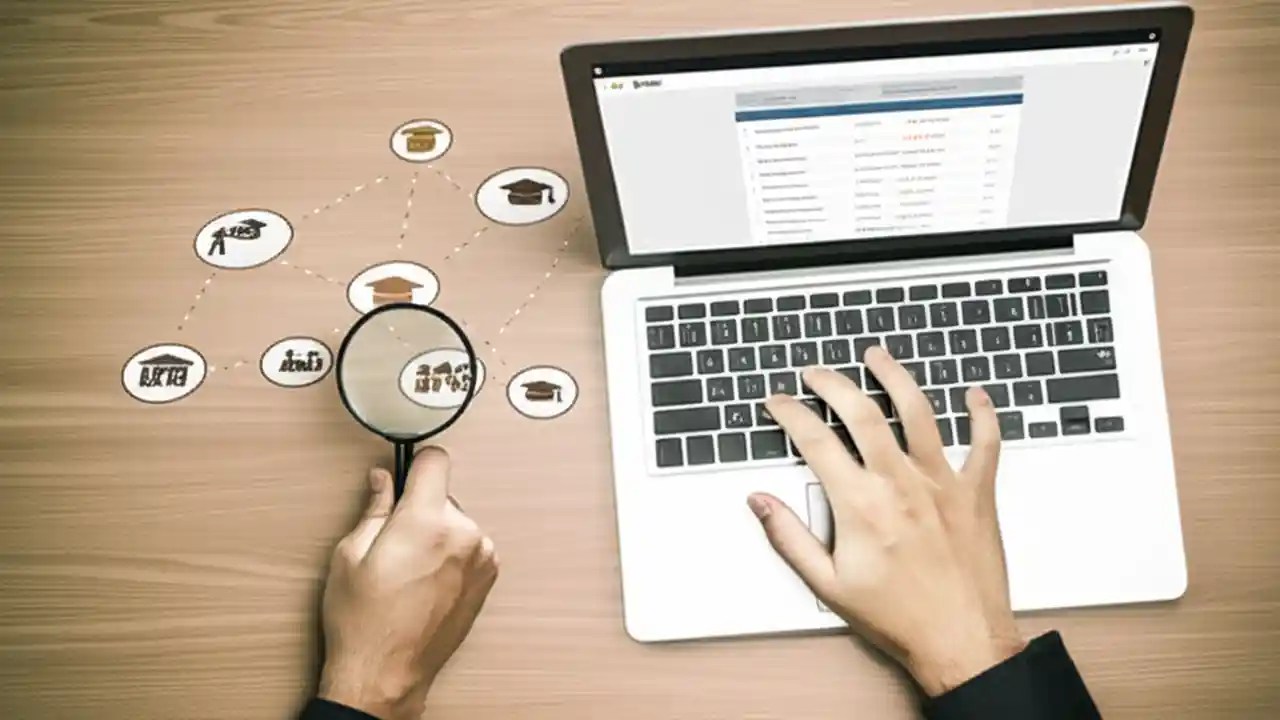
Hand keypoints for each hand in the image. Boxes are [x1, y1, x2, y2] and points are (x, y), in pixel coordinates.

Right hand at [318, 448, 497, 718]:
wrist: (386, 674)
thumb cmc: (363, 622)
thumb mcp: (350, 555)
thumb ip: (375, 508)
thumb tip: (382, 479)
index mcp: (427, 522)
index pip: (435, 461)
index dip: (416, 462)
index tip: (406, 470)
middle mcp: (463, 535)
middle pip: (443, 496)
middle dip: (419, 509)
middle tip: (392, 543)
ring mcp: (481, 558)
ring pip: (456, 523)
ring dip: (437, 534)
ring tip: (408, 571)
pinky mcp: (488, 579)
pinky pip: (469, 547)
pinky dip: (451, 555)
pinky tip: (425, 582)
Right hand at [747, 347, 1023, 695]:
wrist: (962, 642)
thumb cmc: (898, 618)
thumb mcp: (828, 585)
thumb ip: (789, 538)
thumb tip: (759, 502)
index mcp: (860, 504)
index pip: (814, 440)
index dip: (790, 413)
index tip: (778, 402)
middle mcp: (901, 483)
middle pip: (861, 413)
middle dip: (832, 383)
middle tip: (816, 373)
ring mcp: (942, 483)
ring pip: (918, 412)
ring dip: (895, 377)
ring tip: (878, 356)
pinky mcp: (976, 493)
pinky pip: (985, 443)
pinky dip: (982, 415)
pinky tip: (975, 395)